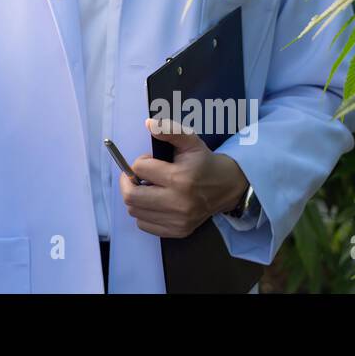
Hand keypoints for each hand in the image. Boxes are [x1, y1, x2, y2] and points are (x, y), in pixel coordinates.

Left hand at [118, 117, 249, 237]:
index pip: (139, 170)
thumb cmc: (203, 162)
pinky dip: (143, 213)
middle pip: (131, 196)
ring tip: (147, 188)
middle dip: (128, 182)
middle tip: (135, 176)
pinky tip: (153, 202)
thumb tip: (148, 124)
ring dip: (135, 197)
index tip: (148, 161)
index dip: (139, 162)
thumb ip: (168, 130)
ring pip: (135, 211)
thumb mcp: (189, 140)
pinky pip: (144, 225)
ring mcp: (178, 220)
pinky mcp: (178, 231)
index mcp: (179, 178)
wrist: (227, 187)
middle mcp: (178, 203)